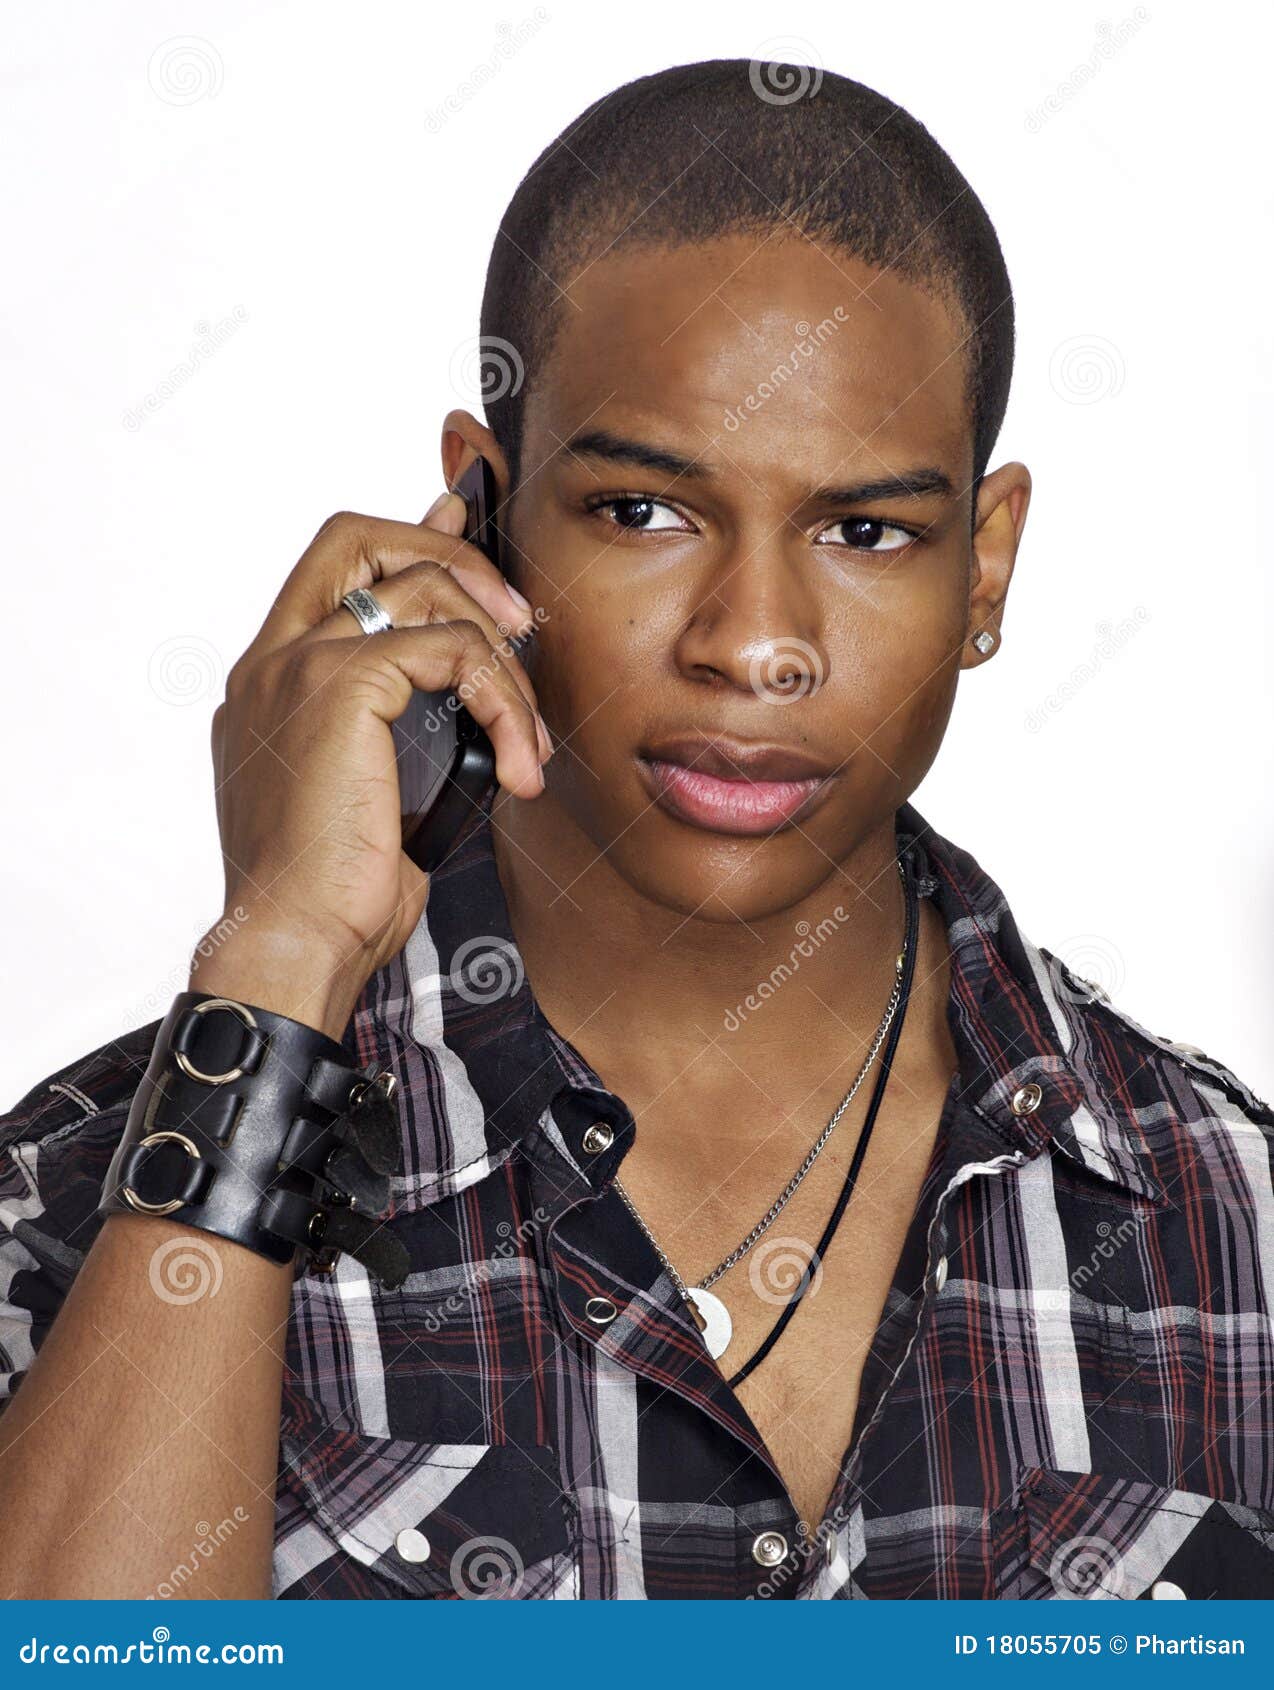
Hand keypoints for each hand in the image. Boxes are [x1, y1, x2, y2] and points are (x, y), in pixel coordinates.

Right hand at [192, 495, 549, 1035]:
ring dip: (500, 649)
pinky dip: (504, 698)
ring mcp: (298, 667)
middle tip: (519, 620)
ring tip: (528, 730)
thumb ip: (411, 722)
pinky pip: (452, 649)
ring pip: (421, 585)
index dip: (408, 539)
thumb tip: (465, 675)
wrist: (297, 940)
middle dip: (453, 554)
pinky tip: (518, 762)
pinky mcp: (340, 687)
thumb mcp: (384, 790)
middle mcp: (272, 661)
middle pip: (358, 534)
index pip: (333, 568)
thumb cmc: (337, 892)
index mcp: (272, 683)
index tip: (468, 538)